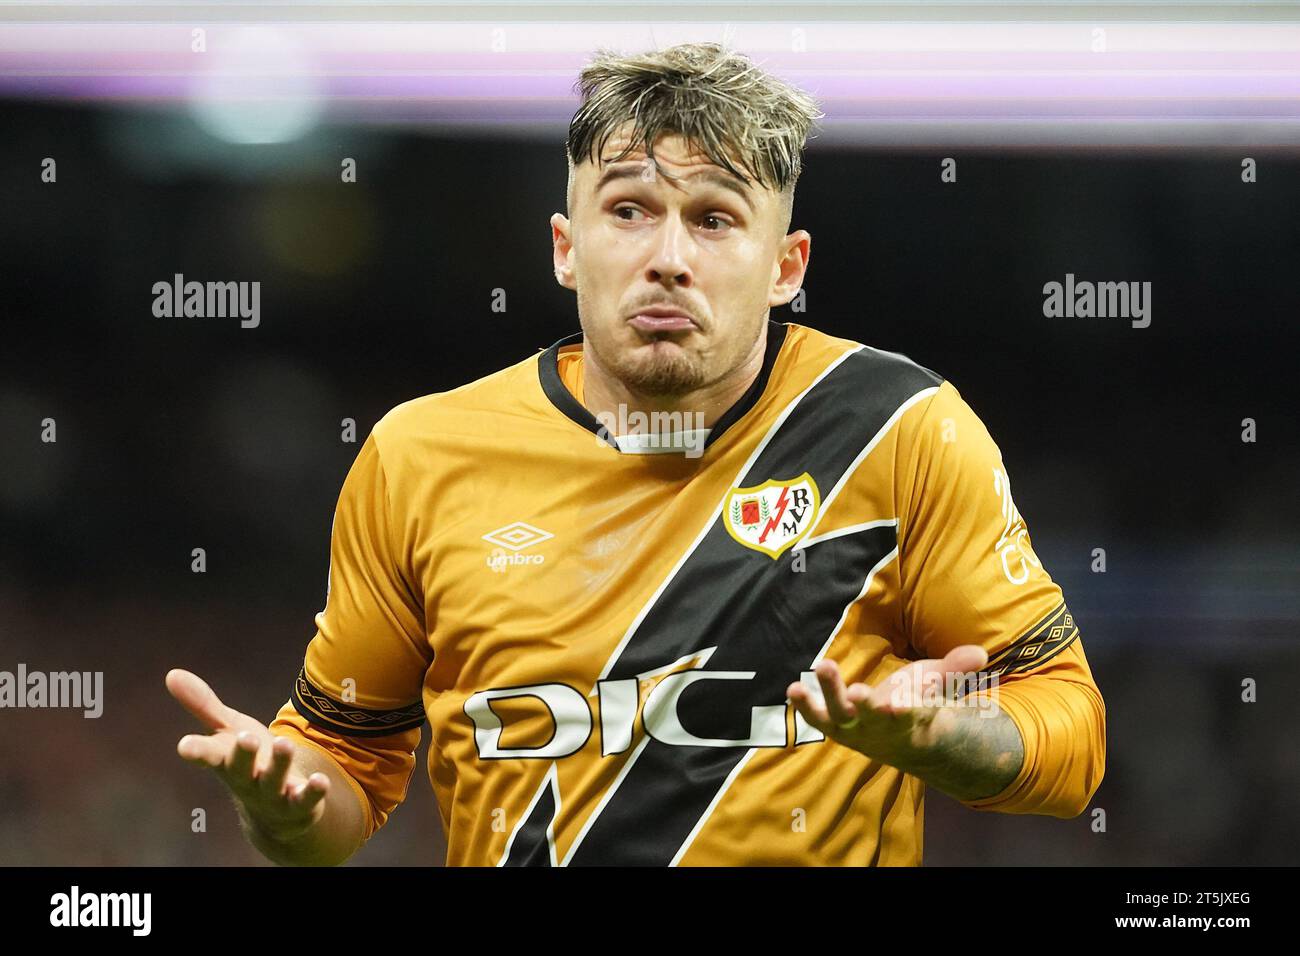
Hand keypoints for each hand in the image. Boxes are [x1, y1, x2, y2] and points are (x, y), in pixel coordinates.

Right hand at [166, 668, 330, 843]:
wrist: (271, 811)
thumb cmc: (246, 760)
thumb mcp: (227, 730)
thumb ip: (203, 705)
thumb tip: (171, 674)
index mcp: (226, 761)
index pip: (207, 756)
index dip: (196, 751)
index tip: (184, 746)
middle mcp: (246, 780)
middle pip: (242, 769)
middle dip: (243, 755)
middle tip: (246, 737)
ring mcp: (271, 795)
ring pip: (274, 782)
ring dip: (279, 764)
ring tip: (285, 743)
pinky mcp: (297, 805)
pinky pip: (304, 801)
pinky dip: (312, 792)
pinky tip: (321, 780)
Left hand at [785, 645, 990, 763]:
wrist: (903, 743)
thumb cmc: (920, 703)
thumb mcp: (939, 684)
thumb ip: (956, 669)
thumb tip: (979, 653)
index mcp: (909, 717)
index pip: (908, 715)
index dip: (904, 709)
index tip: (900, 703)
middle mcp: (879, 726)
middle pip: (870, 716)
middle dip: (865, 706)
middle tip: (857, 691)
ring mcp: (854, 727)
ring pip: (839, 714)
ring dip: (828, 694)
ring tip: (822, 666)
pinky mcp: (834, 724)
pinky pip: (817, 718)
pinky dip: (805, 706)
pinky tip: (792, 688)